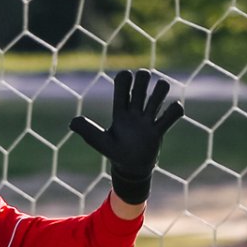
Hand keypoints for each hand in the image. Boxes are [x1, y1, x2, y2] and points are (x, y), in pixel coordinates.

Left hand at [68, 69, 184, 204]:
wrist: (131, 168)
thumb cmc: (115, 152)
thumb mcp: (99, 142)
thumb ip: (87, 131)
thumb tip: (72, 122)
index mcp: (120, 110)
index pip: (123, 84)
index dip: (125, 78)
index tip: (126, 79)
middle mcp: (136, 111)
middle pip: (142, 81)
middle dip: (143, 79)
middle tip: (142, 89)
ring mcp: (149, 119)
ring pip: (160, 93)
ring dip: (160, 92)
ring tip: (156, 102)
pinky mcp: (160, 130)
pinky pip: (172, 114)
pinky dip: (175, 110)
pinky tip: (171, 113)